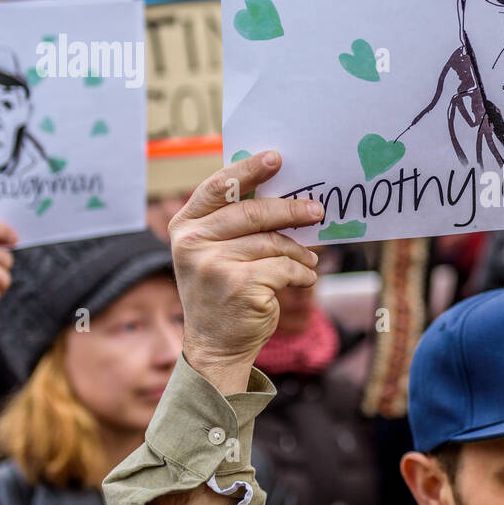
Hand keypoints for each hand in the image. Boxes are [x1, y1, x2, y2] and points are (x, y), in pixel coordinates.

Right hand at [169, 151, 323, 393]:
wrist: (216, 346)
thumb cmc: (225, 292)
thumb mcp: (216, 253)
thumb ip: (234, 225)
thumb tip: (283, 192)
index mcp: (185, 226)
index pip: (218, 187)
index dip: (248, 169)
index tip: (277, 157)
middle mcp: (193, 242)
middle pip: (253, 211)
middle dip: (292, 210)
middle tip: (318, 210)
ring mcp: (213, 264)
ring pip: (273, 242)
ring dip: (299, 252)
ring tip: (310, 261)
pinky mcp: (239, 284)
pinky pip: (284, 267)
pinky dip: (300, 274)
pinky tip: (304, 280)